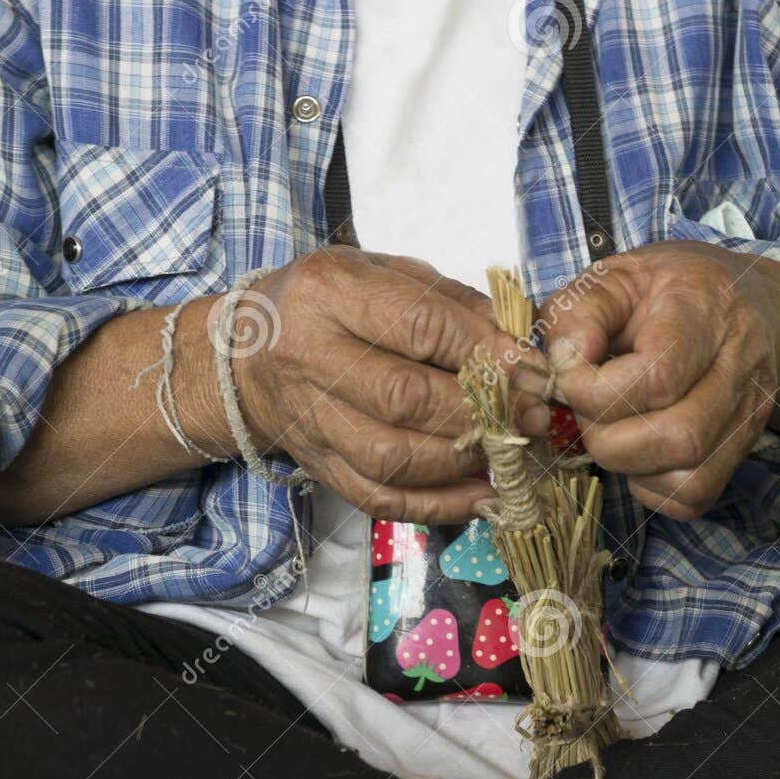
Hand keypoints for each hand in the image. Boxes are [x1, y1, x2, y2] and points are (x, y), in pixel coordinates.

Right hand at [226, 247, 549, 523]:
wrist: (248, 353)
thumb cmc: (334, 305)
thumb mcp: (387, 273)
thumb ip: (454, 302)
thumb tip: (521, 344)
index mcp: (329, 293)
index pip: (418, 325)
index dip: (485, 351)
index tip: (531, 367)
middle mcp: (309, 357)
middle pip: (405, 398)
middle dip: (482, 411)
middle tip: (531, 415)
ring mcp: (309, 420)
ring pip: (392, 458)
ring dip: (463, 459)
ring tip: (508, 448)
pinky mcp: (318, 466)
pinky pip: (380, 499)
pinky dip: (438, 505)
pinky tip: (482, 494)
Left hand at [519, 242, 779, 520]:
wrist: (747, 303)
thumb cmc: (671, 290)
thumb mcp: (616, 276)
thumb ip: (579, 310)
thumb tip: (566, 359)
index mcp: (706, 312)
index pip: (660, 377)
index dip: (596, 391)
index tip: (568, 376)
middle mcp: (739, 368)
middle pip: (679, 438)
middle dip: (609, 438)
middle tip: (585, 410)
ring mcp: (748, 416)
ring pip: (689, 479)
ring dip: (629, 467)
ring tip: (611, 429)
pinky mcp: (742, 451)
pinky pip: (693, 496)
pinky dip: (651, 487)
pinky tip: (637, 450)